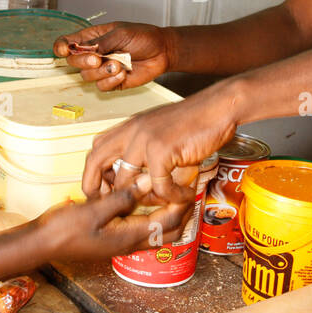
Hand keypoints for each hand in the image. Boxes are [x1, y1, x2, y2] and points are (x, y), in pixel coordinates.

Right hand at [33, 187, 193, 261]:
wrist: (41, 244)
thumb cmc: (63, 229)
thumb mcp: (93, 210)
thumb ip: (122, 197)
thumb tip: (147, 182)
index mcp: (128, 237)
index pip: (168, 223)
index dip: (181, 205)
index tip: (189, 185)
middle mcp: (129, 243)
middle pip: (169, 233)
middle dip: (182, 213)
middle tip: (186, 190)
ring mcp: (121, 242)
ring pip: (157, 232)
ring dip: (168, 215)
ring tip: (171, 191)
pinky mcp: (114, 238)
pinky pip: (142, 228)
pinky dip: (151, 215)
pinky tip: (145, 198)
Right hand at [53, 21, 172, 90]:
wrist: (162, 51)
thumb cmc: (143, 37)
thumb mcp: (121, 33)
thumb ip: (101, 42)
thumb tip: (85, 49)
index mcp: (92, 38)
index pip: (67, 42)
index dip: (61, 47)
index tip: (63, 50)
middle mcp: (93, 54)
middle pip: (72, 62)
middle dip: (83, 62)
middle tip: (97, 59)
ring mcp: (101, 69)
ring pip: (86, 77)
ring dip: (102, 72)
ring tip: (119, 64)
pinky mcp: (111, 82)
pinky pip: (101, 87)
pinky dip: (111, 81)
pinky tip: (123, 72)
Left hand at [81, 83, 240, 199]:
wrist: (218, 107)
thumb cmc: (196, 121)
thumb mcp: (162, 132)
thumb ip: (146, 153)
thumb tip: (139, 184)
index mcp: (130, 126)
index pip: (97, 148)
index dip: (93, 171)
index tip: (101, 190)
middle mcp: (132, 131)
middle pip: (96, 160)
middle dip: (96, 186)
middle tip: (111, 205)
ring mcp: (145, 140)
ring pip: (126, 180)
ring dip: (143, 198)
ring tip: (161, 201)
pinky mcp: (162, 150)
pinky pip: (158, 185)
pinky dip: (172, 195)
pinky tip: (183, 195)